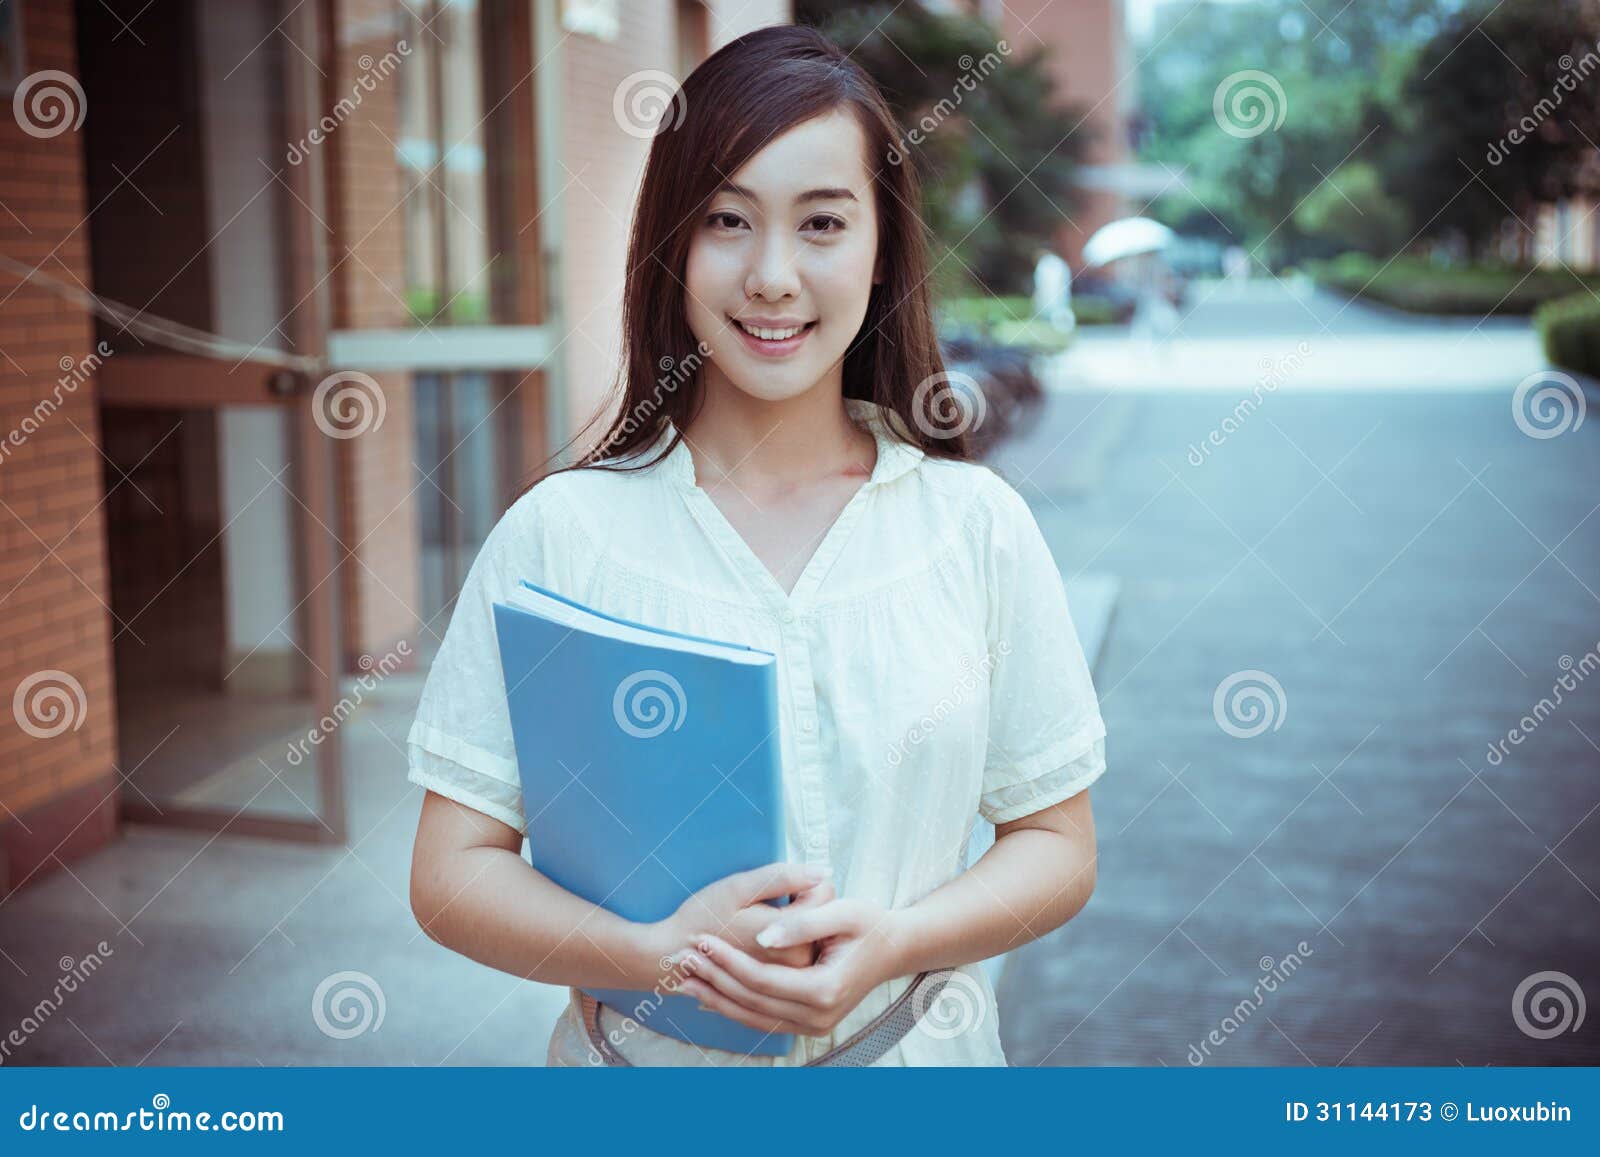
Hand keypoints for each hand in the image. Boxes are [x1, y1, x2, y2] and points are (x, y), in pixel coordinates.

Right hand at [648, 862, 831, 982]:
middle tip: (764, 906)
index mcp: (792, 939)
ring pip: (812, 935)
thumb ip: (783, 878)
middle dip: (801, 904)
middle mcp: (799, 965)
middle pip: (822, 917)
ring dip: (795, 924)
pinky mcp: (783, 983)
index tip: (776, 888)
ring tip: (759, 924)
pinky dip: (787, 941)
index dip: (803, 881)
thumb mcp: (738, 889)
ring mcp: (792, 978)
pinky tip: (761, 939)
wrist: (674, 957)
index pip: (825, 893)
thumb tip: (823, 870)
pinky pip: (799, 952)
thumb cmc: (702, 918)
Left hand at [671, 897, 910, 1037]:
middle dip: (714, 979)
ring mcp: (815, 1025)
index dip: (727, 960)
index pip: (761, 979)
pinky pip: (763, 1019)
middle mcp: (819, 1017)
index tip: (701, 939)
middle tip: (681, 958)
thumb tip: (764, 939)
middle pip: (752, 1001)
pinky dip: (735, 1007)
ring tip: (684, 980)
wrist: (893, 948)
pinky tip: (710, 995)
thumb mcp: (842, 912)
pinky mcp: (809, 1024)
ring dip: (717, 998)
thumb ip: (803, 923)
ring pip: (753, 1016)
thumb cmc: (869, 924)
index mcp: (825, 989)